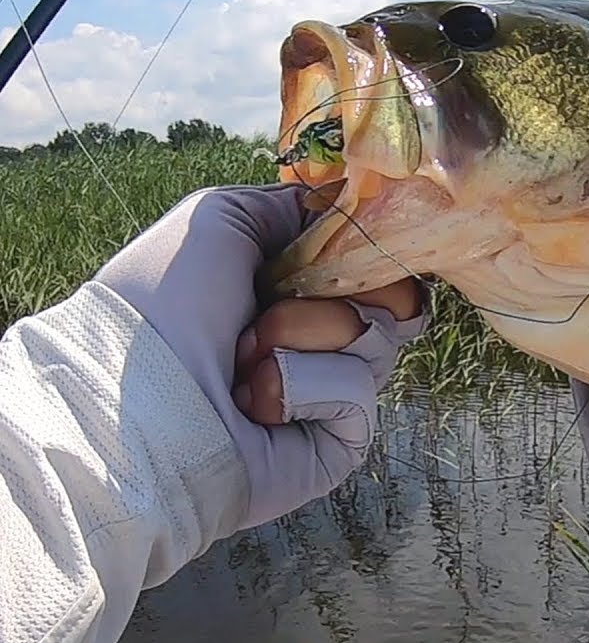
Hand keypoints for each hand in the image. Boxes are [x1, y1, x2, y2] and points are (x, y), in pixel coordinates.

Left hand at [93, 183, 428, 528]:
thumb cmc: (166, 306)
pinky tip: (256, 402)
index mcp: (293, 289)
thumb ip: (294, 205)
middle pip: (391, 300)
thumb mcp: (223, 218)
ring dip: (306, 336)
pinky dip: (305, 386)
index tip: (342, 247)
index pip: (373, 264)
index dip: (367, 251)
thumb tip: (349, 205)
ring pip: (374, 341)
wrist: (144, 399)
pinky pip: (358, 392)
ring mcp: (329, 390)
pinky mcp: (339, 438)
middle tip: (277, 301)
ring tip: (245, 360)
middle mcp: (315, 338)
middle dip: (337, 292)